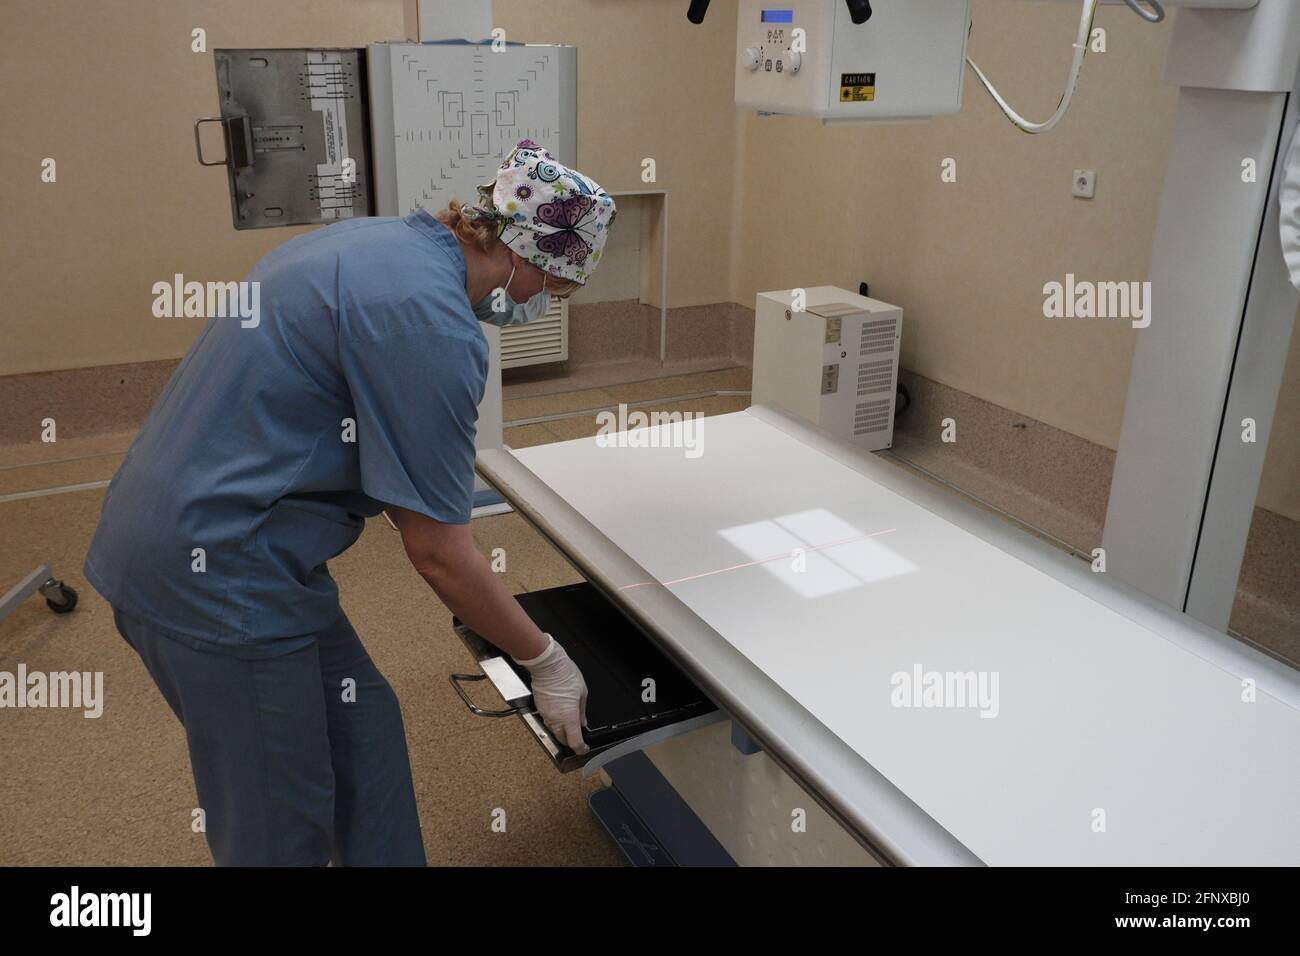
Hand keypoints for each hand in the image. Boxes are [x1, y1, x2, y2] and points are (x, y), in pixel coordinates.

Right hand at [513, 634, 588, 754]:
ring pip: (553, 731)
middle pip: (562, 740)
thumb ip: (582, 711)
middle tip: (579, 738)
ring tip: (570, 726)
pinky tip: (560, 716)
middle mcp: (555, 719)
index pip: (574, 742)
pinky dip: (555, 723)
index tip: (584, 749)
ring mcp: (545, 714)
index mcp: (569, 716)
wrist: (546, 664)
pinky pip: (547, 721)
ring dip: (562, 733)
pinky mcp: (539, 708)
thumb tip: (583, 722)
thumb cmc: (565, 674)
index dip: (580, 749)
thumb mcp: (582, 692)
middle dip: (571, 742)